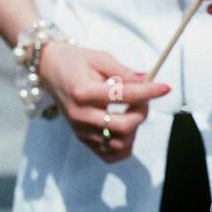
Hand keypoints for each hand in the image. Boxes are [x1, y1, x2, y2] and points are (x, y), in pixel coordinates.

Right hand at [38, 43, 169, 163]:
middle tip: (143, 99)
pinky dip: (123, 146)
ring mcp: (80, 129)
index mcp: (83, 92)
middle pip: (123, 126)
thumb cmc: (74, 60)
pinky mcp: (81, 138)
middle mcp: (80, 114)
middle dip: (141, 112)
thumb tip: (147, 80)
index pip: (123, 95)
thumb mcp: (98, 58)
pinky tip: (125, 129)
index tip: (164, 87)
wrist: (47, 68)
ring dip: (134, 130)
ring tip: (131, 112)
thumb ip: (123, 71)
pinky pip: (108, 154)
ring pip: (118, 145)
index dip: (148, 92)